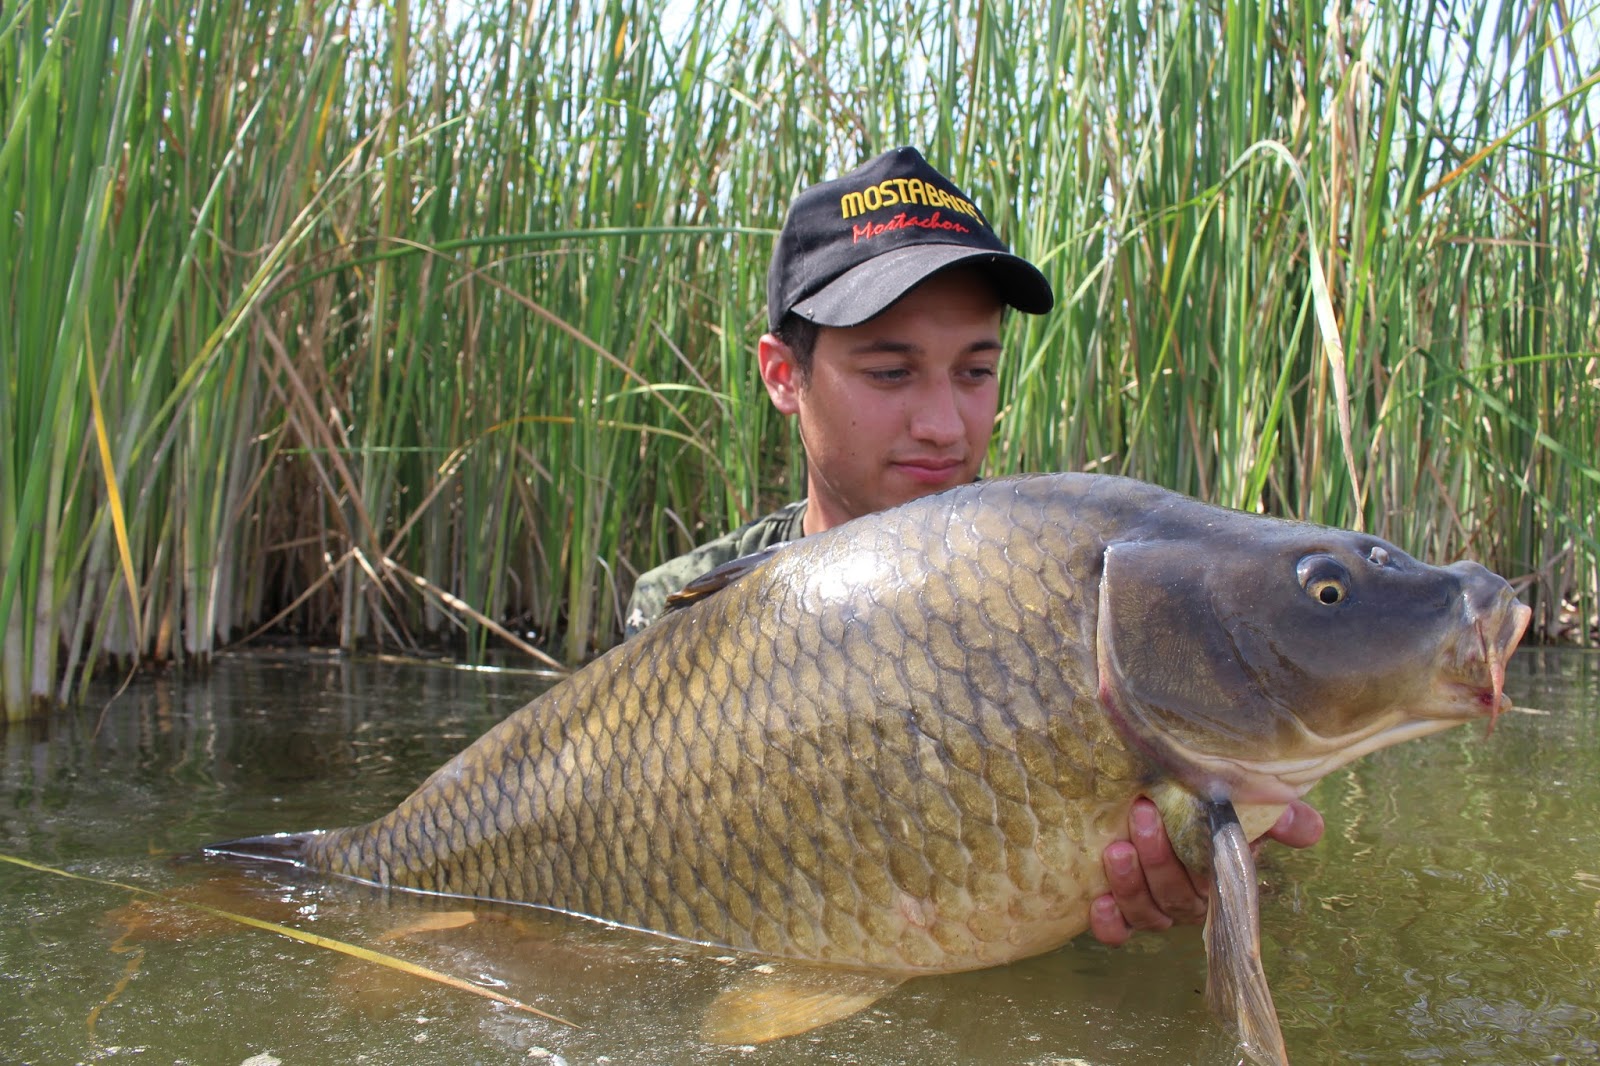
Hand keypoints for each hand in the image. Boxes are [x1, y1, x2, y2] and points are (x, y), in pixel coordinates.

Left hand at [1088, 798, 1324, 946]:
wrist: (1153, 800)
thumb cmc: (1203, 803)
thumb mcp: (1241, 802)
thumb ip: (1278, 816)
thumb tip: (1310, 828)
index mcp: (1218, 879)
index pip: (1214, 882)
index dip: (1199, 861)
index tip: (1183, 821)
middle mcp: (1187, 899)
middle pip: (1176, 896)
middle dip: (1159, 857)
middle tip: (1143, 814)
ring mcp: (1152, 907)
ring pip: (1147, 913)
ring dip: (1131, 885)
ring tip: (1117, 850)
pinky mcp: (1118, 910)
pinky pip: (1118, 932)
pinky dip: (1109, 924)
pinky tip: (1099, 902)